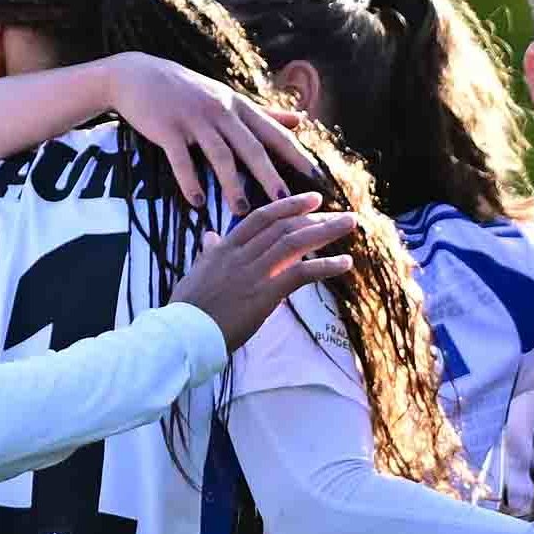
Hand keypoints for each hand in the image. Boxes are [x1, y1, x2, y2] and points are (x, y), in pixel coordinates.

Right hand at [105, 52, 318, 207]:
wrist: (139, 75)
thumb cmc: (188, 90)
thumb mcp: (228, 97)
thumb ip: (265, 113)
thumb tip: (301, 120)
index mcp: (238, 106)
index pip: (274, 132)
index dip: (296, 155)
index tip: (317, 178)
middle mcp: (220, 110)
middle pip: (251, 147)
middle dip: (270, 175)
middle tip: (286, 202)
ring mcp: (194, 118)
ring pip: (219, 155)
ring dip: (231, 185)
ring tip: (241, 211)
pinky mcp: (167, 128)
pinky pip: (181, 160)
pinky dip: (190, 182)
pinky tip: (197, 203)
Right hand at [170, 192, 358, 348]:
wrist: (183, 333)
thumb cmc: (187, 310)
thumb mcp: (195, 273)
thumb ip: (208, 253)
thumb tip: (211, 237)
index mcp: (224, 249)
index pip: (261, 218)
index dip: (288, 206)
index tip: (311, 200)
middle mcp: (240, 255)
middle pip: (283, 226)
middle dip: (315, 217)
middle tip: (341, 215)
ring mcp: (253, 273)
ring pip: (295, 242)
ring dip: (326, 232)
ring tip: (350, 225)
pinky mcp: (265, 294)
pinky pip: (301, 273)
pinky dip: (326, 266)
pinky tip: (344, 263)